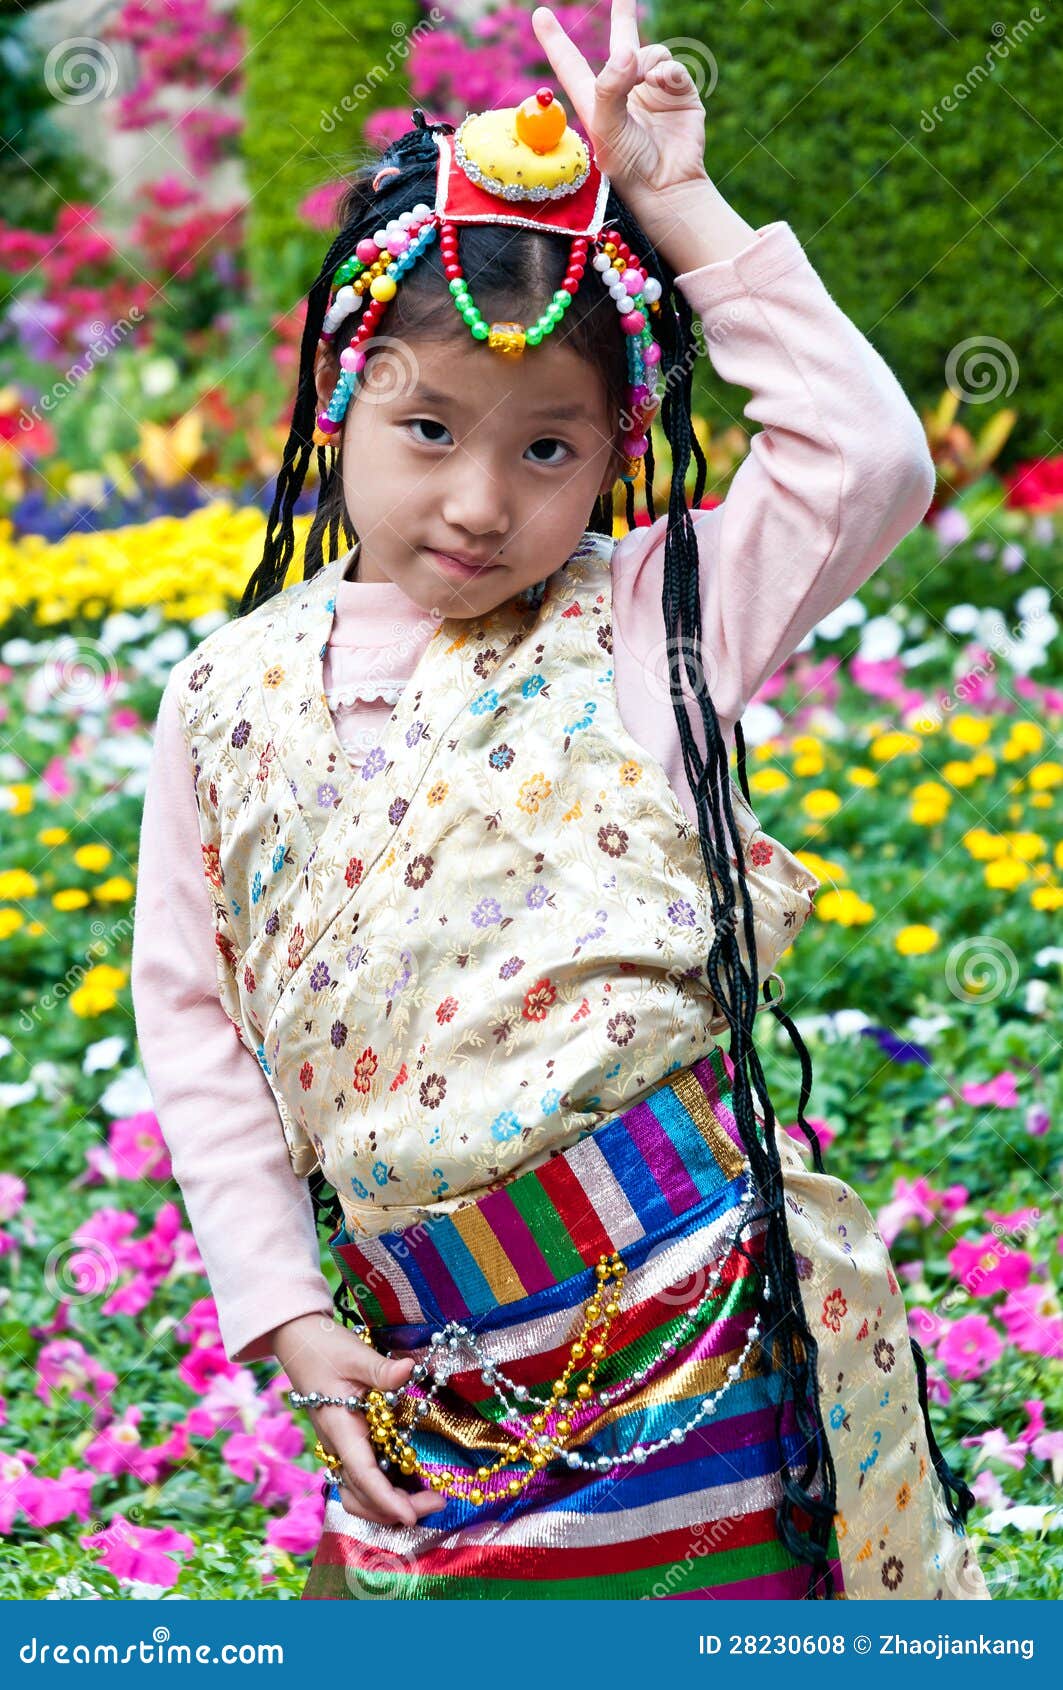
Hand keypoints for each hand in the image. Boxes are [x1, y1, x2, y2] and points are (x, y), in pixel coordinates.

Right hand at [272, 1311, 446, 1526]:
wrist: (298, 1342)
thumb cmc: (324, 1347)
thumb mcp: (354, 1353)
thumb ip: (380, 1369)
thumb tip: (408, 1370)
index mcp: (339, 1429)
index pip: (363, 1474)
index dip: (385, 1499)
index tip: (410, 1515)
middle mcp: (338, 1447)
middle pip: (362, 1496)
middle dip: (395, 1509)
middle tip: (438, 1503)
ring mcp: (340, 1448)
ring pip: (358, 1495)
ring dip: (387, 1506)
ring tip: (426, 1500)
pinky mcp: (346, 1444)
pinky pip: (361, 1481)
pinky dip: (382, 1493)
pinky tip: (407, 1486)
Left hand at [531, 0, 709, 211]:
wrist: (667, 185)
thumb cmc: (628, 166)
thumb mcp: (606, 130)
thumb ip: (609, 88)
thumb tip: (624, 52)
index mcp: (595, 101)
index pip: (571, 64)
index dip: (555, 40)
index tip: (540, 15)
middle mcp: (624, 91)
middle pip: (621, 42)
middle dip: (623, 14)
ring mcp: (652, 90)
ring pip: (647, 52)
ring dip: (642, 62)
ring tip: (643, 82)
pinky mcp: (678, 93)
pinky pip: (669, 64)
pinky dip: (664, 71)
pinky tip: (659, 84)